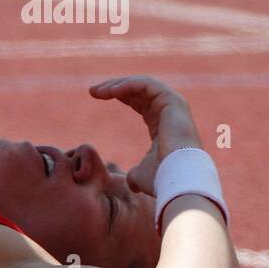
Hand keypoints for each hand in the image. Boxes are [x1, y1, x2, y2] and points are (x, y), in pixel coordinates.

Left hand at [88, 76, 201, 195]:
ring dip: (118, 84)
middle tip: (92, 91)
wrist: (176, 178)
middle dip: (114, 87)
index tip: (96, 96)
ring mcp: (172, 104)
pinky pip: (147, 84)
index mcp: (161, 125)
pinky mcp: (172, 100)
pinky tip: (112, 91)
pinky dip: (129, 84)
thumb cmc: (161, 178)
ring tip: (98, 90)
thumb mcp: (142, 175)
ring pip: (142, 84)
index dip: (119, 96)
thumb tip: (132, 183)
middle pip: (138, 90)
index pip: (139, 102)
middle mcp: (168, 112)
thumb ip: (135, 175)